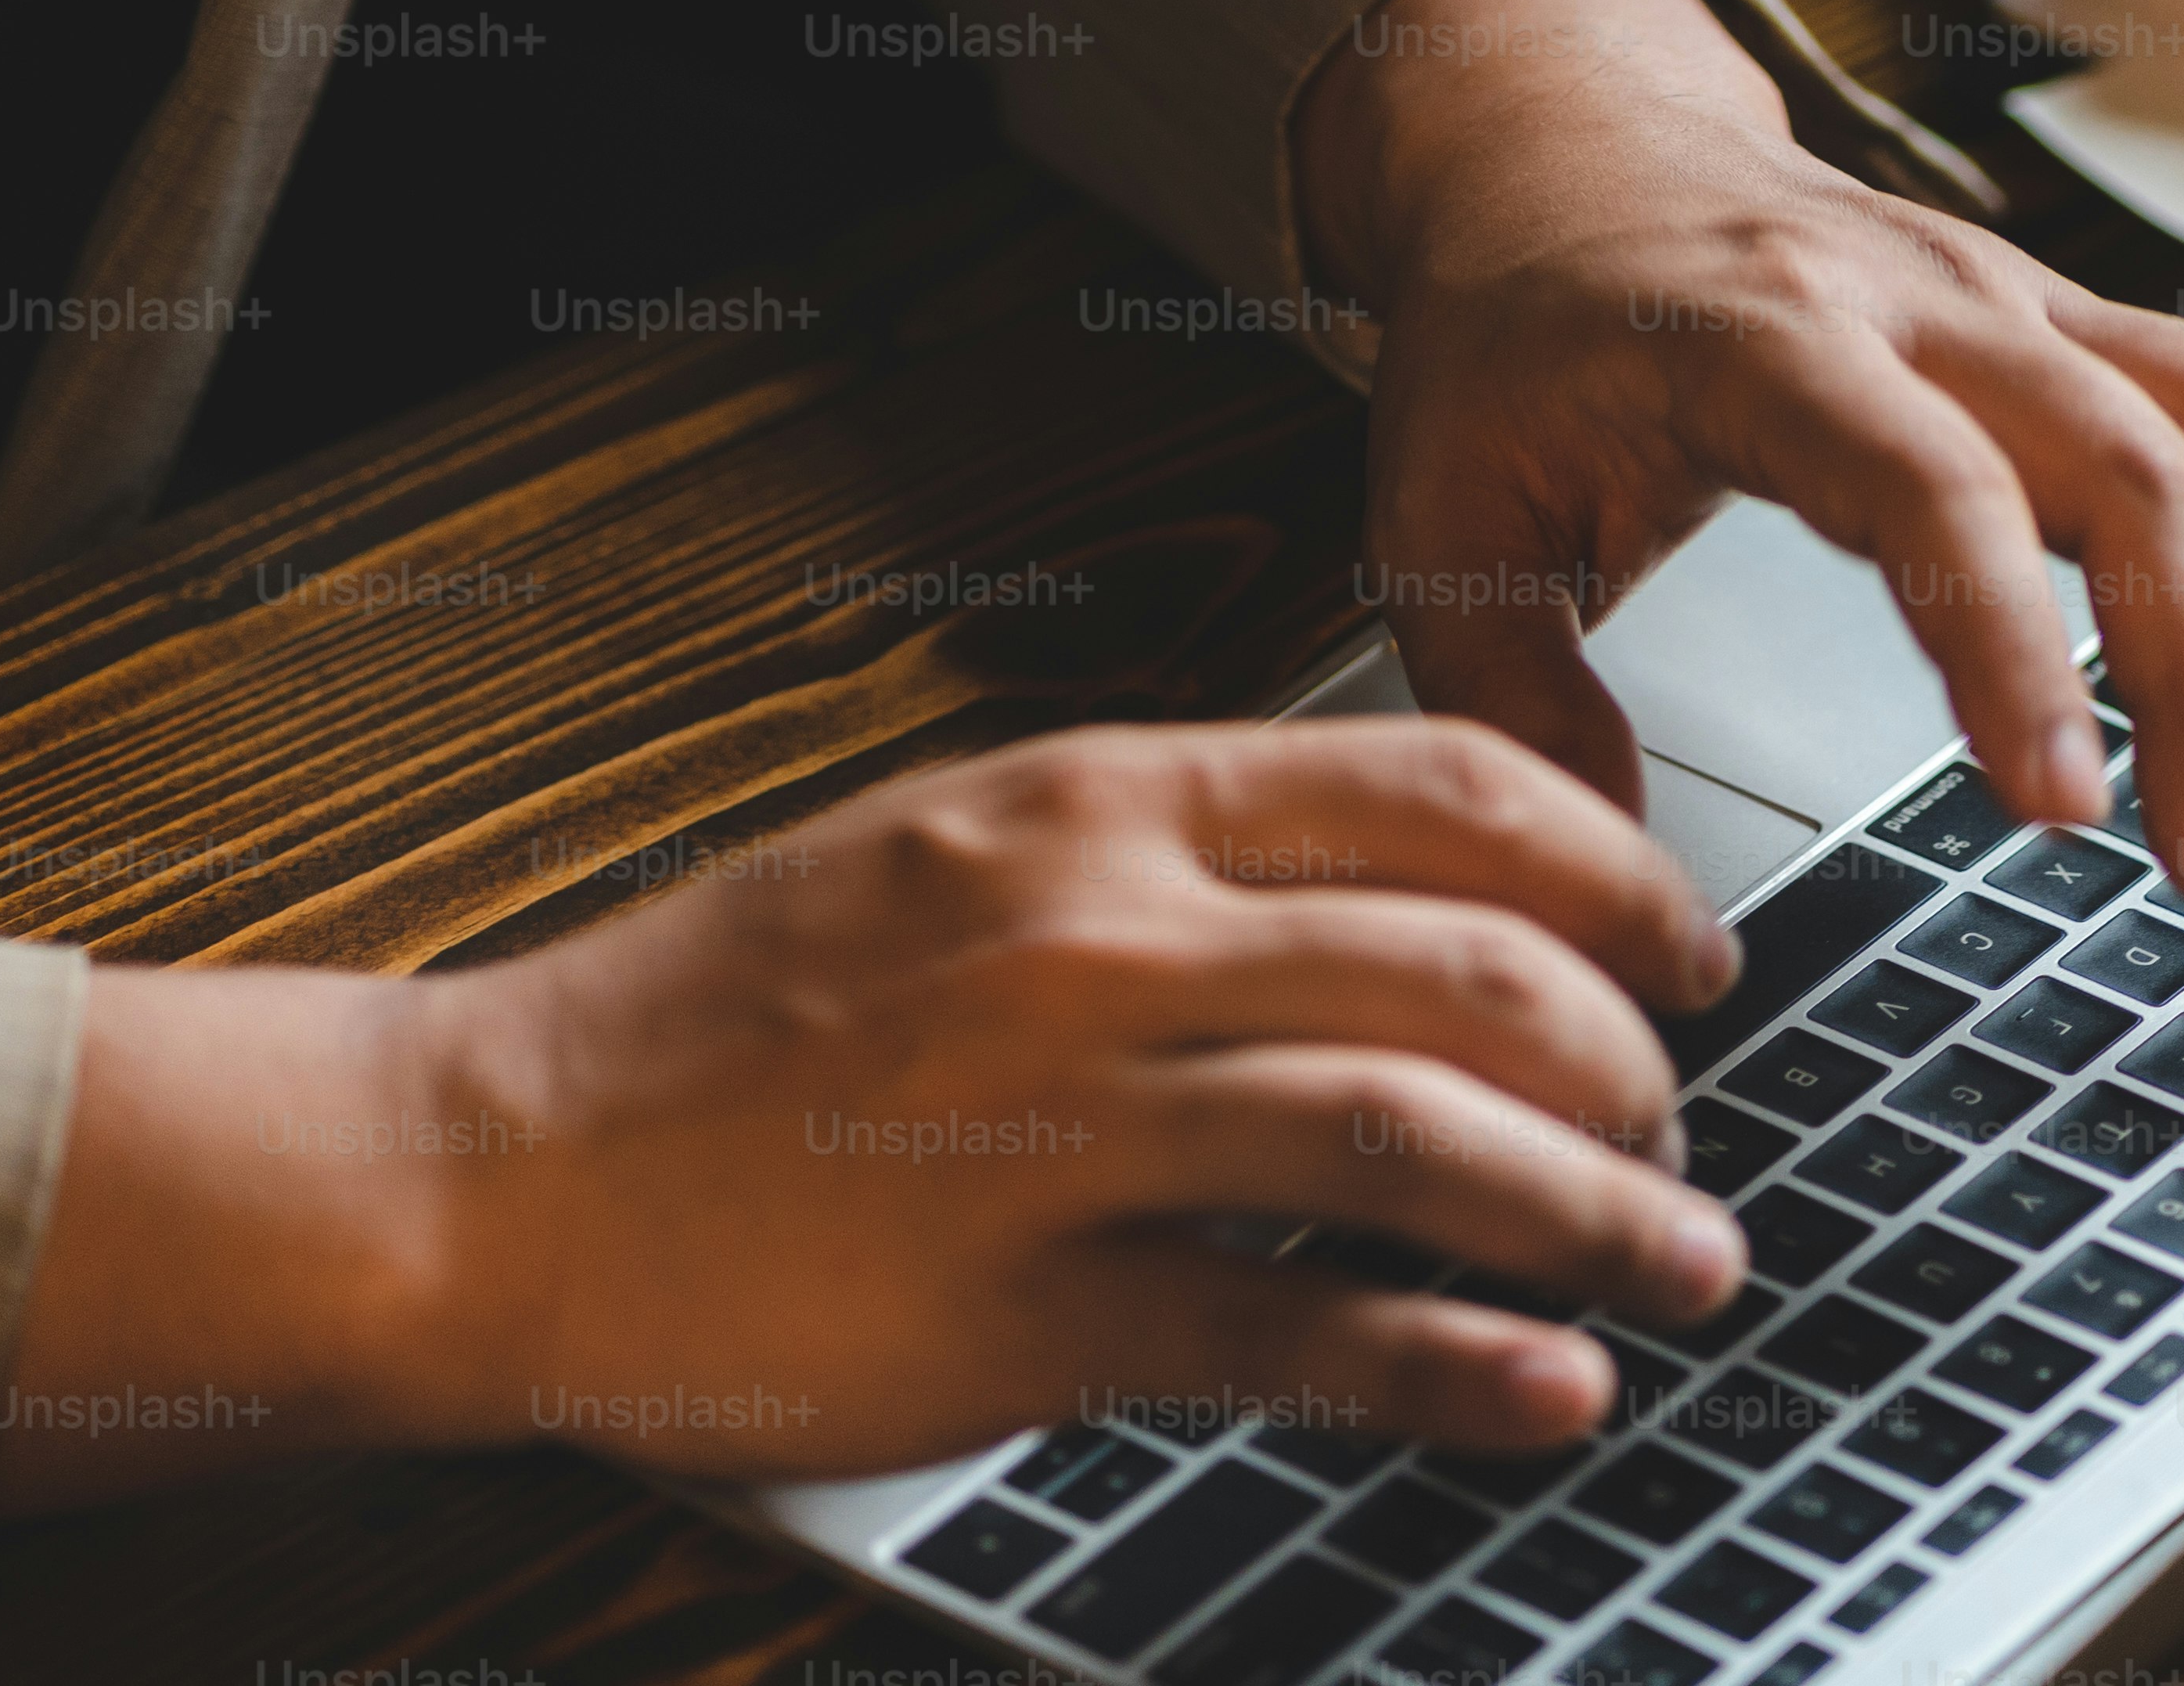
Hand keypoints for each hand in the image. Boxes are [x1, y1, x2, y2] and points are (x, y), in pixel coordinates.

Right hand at [0, 718, 1746, 1509]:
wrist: (494, 1163)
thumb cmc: (719, 1022)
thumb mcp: (960, 858)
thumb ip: (1163, 869)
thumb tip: (1379, 911)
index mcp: (1098, 805)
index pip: (1445, 794)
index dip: (1616, 873)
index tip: (1689, 942)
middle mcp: (1105, 938)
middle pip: (1473, 968)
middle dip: (1636, 1056)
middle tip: (1687, 1122)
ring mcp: (1068, 1124)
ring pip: (1417, 1141)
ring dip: (1598, 1212)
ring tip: (1688, 1265)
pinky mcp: (1025, 1308)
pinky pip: (1292, 1334)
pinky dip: (1452, 1367)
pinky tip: (1553, 1389)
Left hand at [1292, 0, 2183, 900]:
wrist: (1562, 145)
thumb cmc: (1510, 336)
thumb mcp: (1438, 511)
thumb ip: (1507, 696)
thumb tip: (1611, 872)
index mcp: (1761, 340)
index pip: (1928, 488)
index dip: (2010, 648)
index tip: (2062, 811)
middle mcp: (1923, 298)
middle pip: (2130, 455)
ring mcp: (2021, 295)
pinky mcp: (2075, 321)